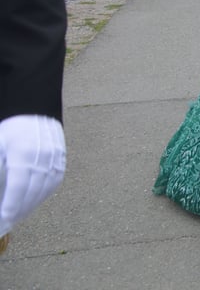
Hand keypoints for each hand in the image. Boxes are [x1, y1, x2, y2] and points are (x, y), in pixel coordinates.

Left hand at [0, 115, 65, 229]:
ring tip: (17, 216)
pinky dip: (43, 195)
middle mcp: (43, 156)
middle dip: (18, 211)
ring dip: (30, 206)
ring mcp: (55, 157)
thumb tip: (0, 190)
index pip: (18, 186)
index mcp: (23, 152)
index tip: (3, 220)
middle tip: (7, 224)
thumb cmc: (10, 128)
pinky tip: (33, 202)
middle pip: (31, 191)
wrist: (34, 108)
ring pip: (44, 189)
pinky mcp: (62, 158)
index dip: (10, 206)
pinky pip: (54, 182)